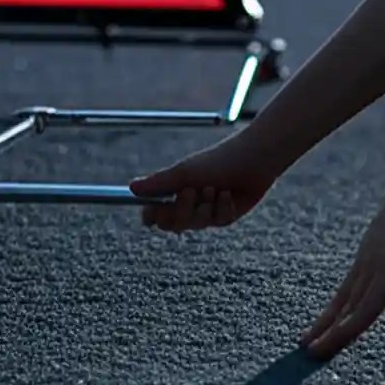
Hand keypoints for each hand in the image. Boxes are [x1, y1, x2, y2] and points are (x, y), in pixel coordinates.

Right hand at [129, 131, 281, 233]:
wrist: (253, 160)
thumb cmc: (218, 160)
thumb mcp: (186, 172)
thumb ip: (159, 183)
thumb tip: (131, 187)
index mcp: (174, 189)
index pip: (154, 212)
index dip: (151, 215)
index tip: (153, 211)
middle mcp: (188, 202)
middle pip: (172, 224)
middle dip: (183, 209)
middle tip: (192, 191)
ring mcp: (206, 211)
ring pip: (196, 224)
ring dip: (206, 207)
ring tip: (217, 188)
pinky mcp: (224, 216)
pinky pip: (217, 222)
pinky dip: (223, 208)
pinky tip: (230, 195)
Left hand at [300, 188, 384, 359]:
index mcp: (375, 259)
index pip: (350, 294)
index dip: (336, 316)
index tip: (321, 333)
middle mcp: (369, 263)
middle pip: (344, 303)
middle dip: (325, 328)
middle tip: (304, 349)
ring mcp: (376, 263)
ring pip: (351, 307)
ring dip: (333, 331)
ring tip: (311, 350)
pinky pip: (371, 301)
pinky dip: (355, 321)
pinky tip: (342, 334)